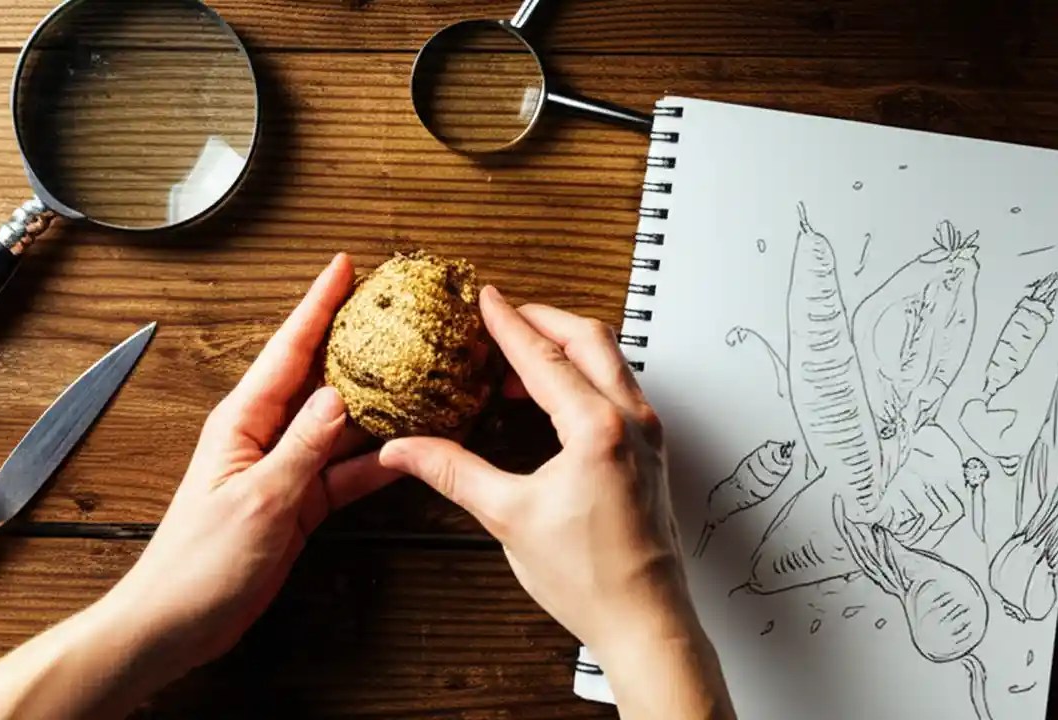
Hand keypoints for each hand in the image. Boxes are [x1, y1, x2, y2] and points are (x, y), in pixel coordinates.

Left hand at [98, 253, 397, 676]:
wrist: (177, 623)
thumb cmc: (199, 563)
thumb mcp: (259, 500)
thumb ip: (303, 448)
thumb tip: (339, 398)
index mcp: (242, 420)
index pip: (287, 349)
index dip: (318, 305)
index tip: (345, 265)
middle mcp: (264, 434)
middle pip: (318, 375)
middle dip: (355, 340)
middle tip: (396, 309)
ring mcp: (284, 468)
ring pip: (340, 423)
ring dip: (377, 401)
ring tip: (419, 370)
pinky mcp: (299, 502)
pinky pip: (345, 471)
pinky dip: (377, 459)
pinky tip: (411, 445)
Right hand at [378, 287, 733, 719]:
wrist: (644, 622)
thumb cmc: (591, 579)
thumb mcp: (509, 517)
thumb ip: (453, 472)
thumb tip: (407, 450)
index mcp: (597, 429)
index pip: (544, 356)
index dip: (508, 323)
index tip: (485, 298)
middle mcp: (632, 422)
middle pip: (589, 339)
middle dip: (542, 319)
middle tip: (502, 315)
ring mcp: (648, 435)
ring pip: (609, 360)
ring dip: (564, 346)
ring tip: (519, 354)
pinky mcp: (650, 452)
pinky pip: (618, 389)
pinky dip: (583, 374)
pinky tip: (551, 395)